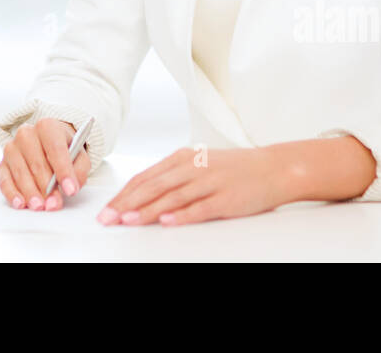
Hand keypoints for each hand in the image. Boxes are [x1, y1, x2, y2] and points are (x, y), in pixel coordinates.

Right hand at [0, 118, 90, 211]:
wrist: (46, 142)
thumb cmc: (63, 149)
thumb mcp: (79, 154)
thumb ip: (79, 169)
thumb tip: (72, 186)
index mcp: (47, 126)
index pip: (55, 149)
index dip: (63, 171)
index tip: (70, 189)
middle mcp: (26, 134)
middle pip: (37, 163)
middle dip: (47, 187)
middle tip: (55, 204)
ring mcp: (12, 148)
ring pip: (20, 172)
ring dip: (30, 192)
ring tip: (40, 206)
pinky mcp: (3, 164)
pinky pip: (5, 180)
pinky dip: (12, 193)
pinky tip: (20, 203)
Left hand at [97, 145, 298, 225]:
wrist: (273, 167)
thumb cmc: (234, 169)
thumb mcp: (199, 165)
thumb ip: (173, 177)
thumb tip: (142, 193)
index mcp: (183, 158)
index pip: (145, 177)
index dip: (123, 193)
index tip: (107, 208)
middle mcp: (193, 167)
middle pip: (153, 186)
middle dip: (127, 203)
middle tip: (108, 218)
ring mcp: (209, 182)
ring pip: (172, 197)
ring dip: (147, 210)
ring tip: (128, 220)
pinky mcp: (225, 198)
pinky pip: (199, 208)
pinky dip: (181, 215)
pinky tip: (167, 221)